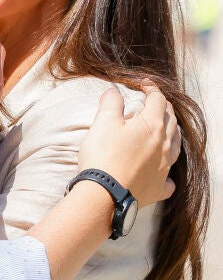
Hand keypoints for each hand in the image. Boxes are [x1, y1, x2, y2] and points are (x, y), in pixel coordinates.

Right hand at [78, 82, 180, 205]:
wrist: (104, 194)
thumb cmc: (103, 155)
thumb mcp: (103, 122)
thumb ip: (111, 102)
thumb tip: (114, 91)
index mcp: (152, 125)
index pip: (158, 99)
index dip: (151, 89)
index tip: (143, 85)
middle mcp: (164, 144)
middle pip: (170, 120)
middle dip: (164, 108)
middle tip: (154, 104)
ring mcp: (164, 167)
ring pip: (176, 146)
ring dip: (172, 134)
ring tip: (166, 130)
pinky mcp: (158, 188)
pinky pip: (169, 179)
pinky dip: (167, 172)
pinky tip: (162, 172)